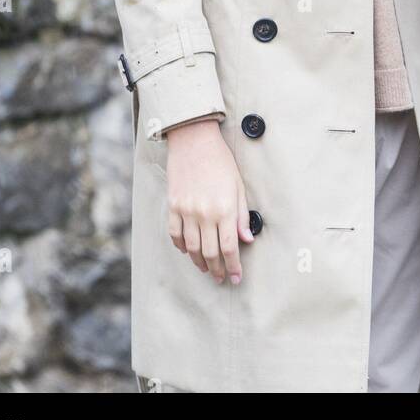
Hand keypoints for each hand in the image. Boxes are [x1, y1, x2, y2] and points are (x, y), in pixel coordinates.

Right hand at [165, 120, 252, 284]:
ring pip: (192, 247)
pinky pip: (175, 234)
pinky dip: (181, 246)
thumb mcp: (239, 186)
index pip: (230, 247)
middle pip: (210, 252)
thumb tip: (247, 239)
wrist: (193, 140)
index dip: (233, 266)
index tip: (235, 278)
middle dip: (217, 269)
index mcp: (225, 208)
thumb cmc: (220, 161)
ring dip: (199, 262)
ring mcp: (186, 210)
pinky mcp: (173, 206)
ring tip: (206, 268)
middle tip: (221, 278)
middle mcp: (205, 213)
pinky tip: (188, 250)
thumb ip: (242, 215)